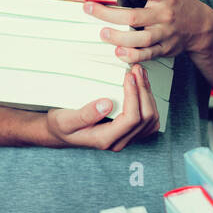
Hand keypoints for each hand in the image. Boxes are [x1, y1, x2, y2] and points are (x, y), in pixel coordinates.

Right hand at [42, 64, 161, 150]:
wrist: (61, 132)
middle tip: (136, 70)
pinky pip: (149, 120)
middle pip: (146, 118)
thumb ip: (85, 115)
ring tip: (140, 74)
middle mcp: (119, 142)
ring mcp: (126, 139)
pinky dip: (149, 101)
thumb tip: (107, 104)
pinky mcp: (130, 132)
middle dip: (144, 91)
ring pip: (151, 120)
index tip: (128, 76)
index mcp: (106, 140)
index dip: (134, 95)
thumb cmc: (62, 125)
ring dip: (148, 95)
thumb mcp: (65, 119)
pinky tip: (141, 85)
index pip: (131, 119)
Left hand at [85, 0, 211, 63]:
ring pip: (140, 38)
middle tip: (89, 8)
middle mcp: (165, 14)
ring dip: (118, 37)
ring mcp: (164, 33)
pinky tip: (117, 52)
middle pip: (135, 16)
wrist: (200, 27)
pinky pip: (147, 54)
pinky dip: (132, 56)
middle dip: (109, 13)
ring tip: (101, 32)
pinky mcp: (162, 49)